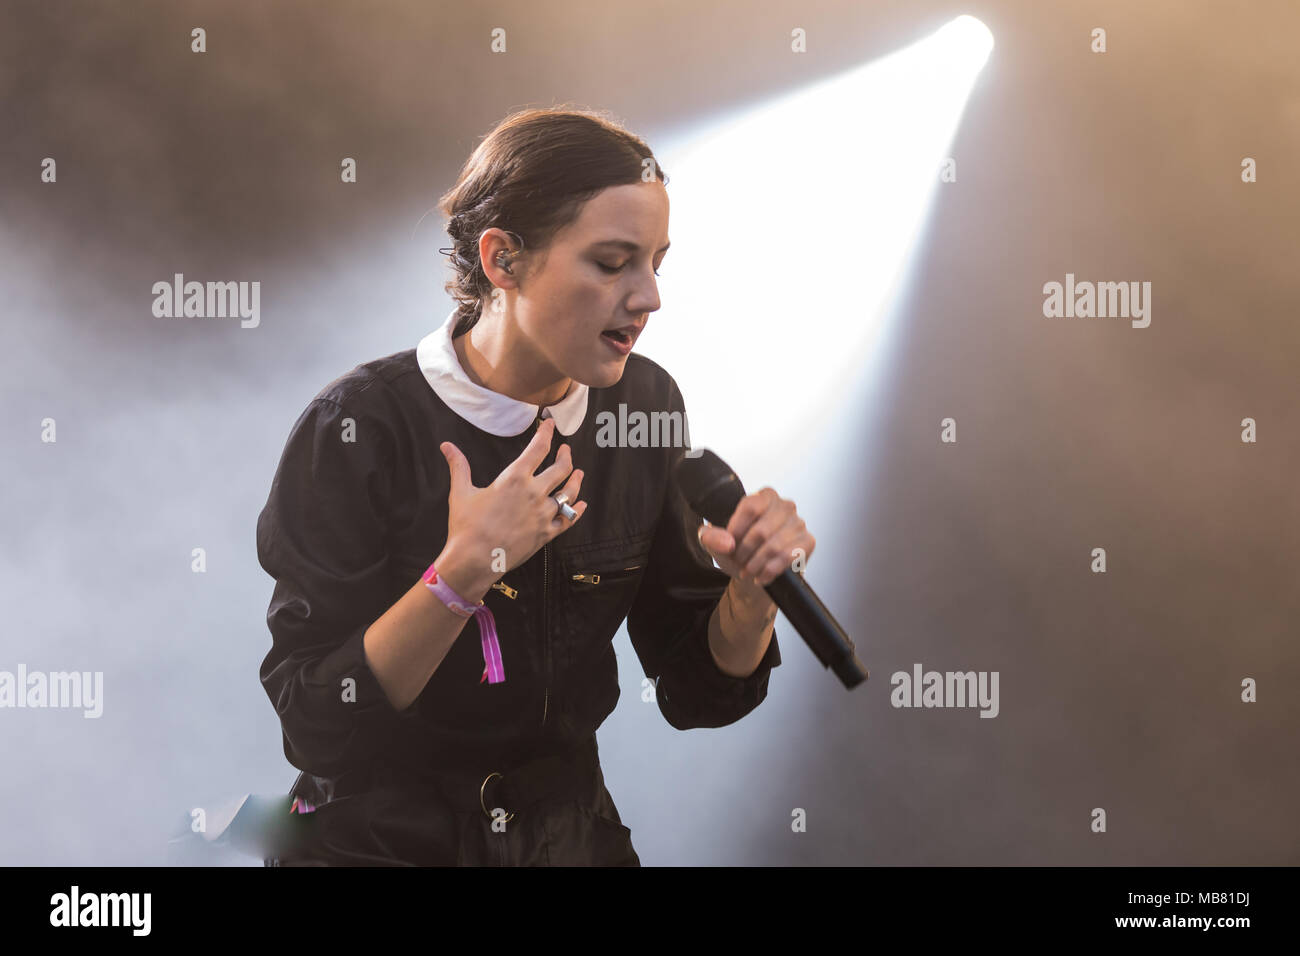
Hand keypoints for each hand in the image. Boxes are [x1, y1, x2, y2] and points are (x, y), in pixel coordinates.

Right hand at [438, 418, 585, 580]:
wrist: (475, 560)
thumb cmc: (466, 526)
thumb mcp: (461, 492)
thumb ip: (459, 466)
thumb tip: (446, 446)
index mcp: (515, 478)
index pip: (538, 448)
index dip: (546, 433)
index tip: (550, 424)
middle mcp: (535, 493)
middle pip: (561, 468)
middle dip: (566, 456)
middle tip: (566, 450)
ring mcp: (543, 514)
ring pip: (569, 494)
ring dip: (576, 481)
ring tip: (579, 474)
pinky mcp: (547, 534)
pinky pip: (569, 520)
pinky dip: (577, 511)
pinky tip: (582, 505)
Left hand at [696, 487, 814, 589]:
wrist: (754, 571)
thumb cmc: (737, 550)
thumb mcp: (716, 543)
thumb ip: (711, 537)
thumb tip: (727, 542)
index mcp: (763, 497)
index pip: (750, 507)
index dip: (737, 529)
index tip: (729, 544)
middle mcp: (784, 505)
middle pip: (761, 530)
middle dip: (745, 551)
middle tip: (737, 561)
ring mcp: (798, 523)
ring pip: (774, 546)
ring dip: (756, 563)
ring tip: (747, 571)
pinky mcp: (808, 541)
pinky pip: (789, 556)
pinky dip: (771, 570)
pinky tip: (761, 576)